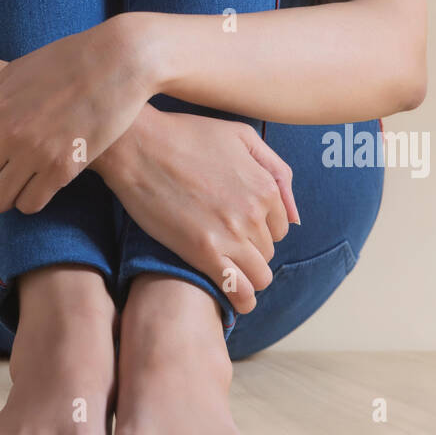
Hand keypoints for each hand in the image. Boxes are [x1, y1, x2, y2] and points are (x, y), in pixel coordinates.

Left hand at [0, 14, 156, 214]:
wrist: (117, 61)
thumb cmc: (61, 63)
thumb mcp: (9, 75)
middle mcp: (8, 134)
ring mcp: (37, 153)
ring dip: (4, 197)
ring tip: (19, 181)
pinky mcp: (66, 168)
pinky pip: (31, 204)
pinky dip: (31, 199)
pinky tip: (41, 182)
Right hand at [95, 103, 299, 313]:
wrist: (139, 146)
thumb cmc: (186, 135)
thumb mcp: (241, 135)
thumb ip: (277, 170)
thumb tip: (296, 216)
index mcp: (265, 187)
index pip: (281, 227)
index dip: (261, 229)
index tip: (239, 226)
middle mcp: (254, 214)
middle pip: (268, 251)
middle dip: (252, 249)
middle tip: (225, 241)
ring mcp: (230, 235)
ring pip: (259, 276)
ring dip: (248, 276)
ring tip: (231, 271)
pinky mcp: (203, 252)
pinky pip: (237, 290)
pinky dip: (241, 299)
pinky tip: (235, 298)